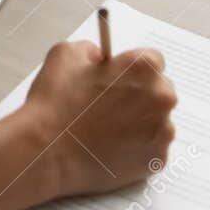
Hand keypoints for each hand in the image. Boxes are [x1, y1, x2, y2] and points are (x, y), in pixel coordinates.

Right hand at [20, 41, 177, 196]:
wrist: (47, 152)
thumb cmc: (55, 104)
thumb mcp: (65, 54)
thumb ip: (91, 49)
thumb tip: (101, 60)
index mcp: (143, 68)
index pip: (153, 60)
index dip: (132, 69)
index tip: (120, 78)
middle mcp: (161, 98)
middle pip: (160, 91)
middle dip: (140, 95)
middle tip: (110, 105)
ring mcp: (162, 131)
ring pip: (157, 121)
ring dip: (140, 122)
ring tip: (106, 130)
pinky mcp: (157, 160)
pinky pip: (152, 148)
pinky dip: (136, 148)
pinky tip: (110, 147)